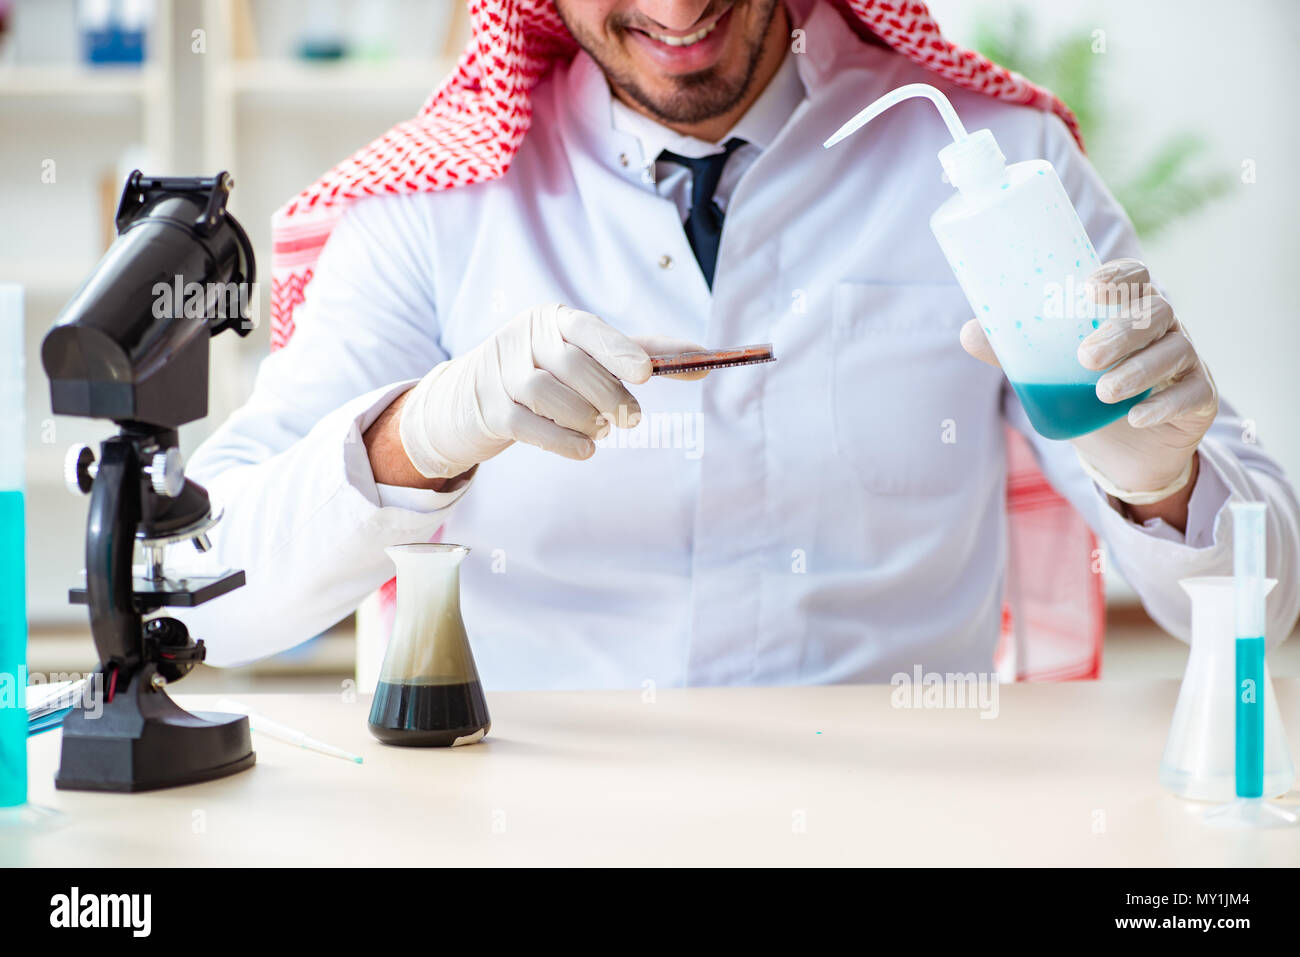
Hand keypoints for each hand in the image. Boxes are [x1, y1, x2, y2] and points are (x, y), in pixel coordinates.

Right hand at [397, 303, 704, 478]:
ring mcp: (501, 374)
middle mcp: (522, 338)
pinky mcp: (490, 411)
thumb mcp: (585, 355)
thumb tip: (705, 361)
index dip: (618, 351)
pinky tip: (586, 449)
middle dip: (609, 396)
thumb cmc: (546, 372)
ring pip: (549, 395)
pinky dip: (564, 442)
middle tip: (631, 418)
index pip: (588, 329)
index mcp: (551, 318)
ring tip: (601, 429)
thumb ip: (642, 355)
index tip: (647, 374)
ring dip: (586, 419)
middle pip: (572, 365)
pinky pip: (529, 427)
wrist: (470, 399)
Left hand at [960, 258, 1217, 505]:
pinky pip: (1192, 393)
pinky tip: (1136, 417)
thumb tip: (968, 331)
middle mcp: (1164, 328)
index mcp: (1128, 309)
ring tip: (1103, 392)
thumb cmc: (1087, 394)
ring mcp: (1187, 361)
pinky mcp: (1201, 397)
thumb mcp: (1051, 372)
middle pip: (1156, 312)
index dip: (1119, 275)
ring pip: (1176, 350)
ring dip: (1138, 370)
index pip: (1136, 276)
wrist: (1126, 451)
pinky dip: (1163, 404)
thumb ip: (1015, 351)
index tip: (1090, 288)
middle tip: (1084, 357)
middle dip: (1121, 331)